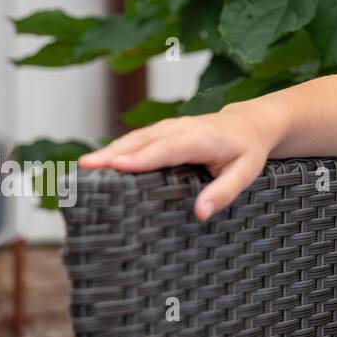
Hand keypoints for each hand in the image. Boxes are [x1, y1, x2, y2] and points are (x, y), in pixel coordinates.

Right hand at [77, 105, 279, 222]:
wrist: (251, 123)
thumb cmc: (248, 151)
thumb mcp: (246, 172)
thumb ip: (224, 191)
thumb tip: (200, 213)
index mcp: (204, 138)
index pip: (169, 148)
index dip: (143, 157)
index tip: (117, 166)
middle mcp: (183, 127)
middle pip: (145, 139)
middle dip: (115, 152)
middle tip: (86, 167)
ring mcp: (172, 126)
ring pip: (138, 136)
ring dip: (111, 149)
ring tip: (85, 166)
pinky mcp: (164, 130)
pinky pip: (139, 138)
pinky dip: (118, 148)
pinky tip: (99, 162)